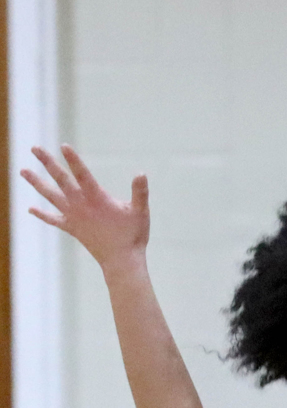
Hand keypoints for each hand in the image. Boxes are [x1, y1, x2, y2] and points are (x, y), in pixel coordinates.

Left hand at [22, 145, 148, 272]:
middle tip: (34, 148)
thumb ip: (140, 192)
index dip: (73, 160)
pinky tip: (31, 209)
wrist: (121, 262)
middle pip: (61, 179)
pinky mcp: (73, 229)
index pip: (82, 174)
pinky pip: (54, 220)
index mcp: (97, 198)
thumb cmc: (133, 236)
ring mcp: (74, 217)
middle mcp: (81, 205)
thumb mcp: (140, 212)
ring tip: (23, 171)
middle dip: (48, 163)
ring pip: (51, 196)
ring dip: (37, 183)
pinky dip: (42, 215)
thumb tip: (141, 173)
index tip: (63, 146)